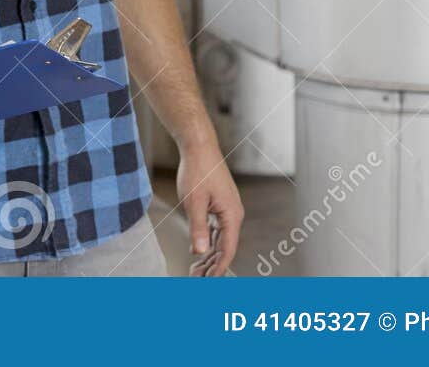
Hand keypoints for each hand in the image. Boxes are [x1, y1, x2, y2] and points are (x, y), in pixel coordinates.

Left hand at [177, 141, 243, 275]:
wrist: (199, 146)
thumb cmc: (197, 170)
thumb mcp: (193, 201)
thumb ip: (198, 227)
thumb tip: (200, 252)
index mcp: (232, 215)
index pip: (227, 248)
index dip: (218, 267)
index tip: (209, 282)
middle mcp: (234, 213)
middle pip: (225, 246)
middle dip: (212, 265)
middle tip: (196, 280)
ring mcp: (228, 209)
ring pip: (220, 238)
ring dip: (209, 254)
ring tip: (196, 270)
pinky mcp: (220, 204)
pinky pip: (217, 228)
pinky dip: (208, 240)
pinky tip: (199, 250)